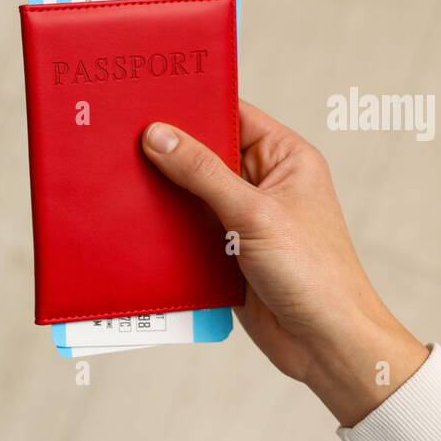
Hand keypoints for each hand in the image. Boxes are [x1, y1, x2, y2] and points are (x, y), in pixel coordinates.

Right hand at [141, 101, 427, 426]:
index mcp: (284, 158)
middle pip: (204, 154)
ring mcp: (242, 220)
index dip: (193, 104)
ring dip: (161, 194)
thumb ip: (203, 173)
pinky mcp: (225, 254)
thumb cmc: (312, 273)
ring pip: (190, 194)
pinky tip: (132, 224)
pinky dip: (163, 231)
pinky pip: (186, 232)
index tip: (148, 96)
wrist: (324, 344)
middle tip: (117, 137)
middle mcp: (263, 184)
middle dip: (167, 151)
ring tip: (116, 178)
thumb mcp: (254, 214)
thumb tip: (159, 135)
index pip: (232, 115)